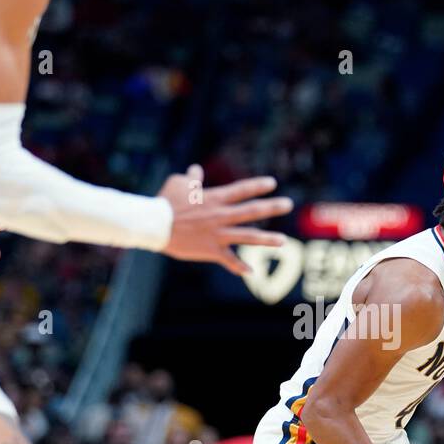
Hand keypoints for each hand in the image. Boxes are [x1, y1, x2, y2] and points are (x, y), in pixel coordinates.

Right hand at [158, 164, 291, 275]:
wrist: (155, 226)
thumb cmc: (165, 202)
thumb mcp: (178, 184)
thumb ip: (191, 179)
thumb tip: (196, 171)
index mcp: (215, 199)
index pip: (241, 190)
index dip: (257, 186)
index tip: (273, 183)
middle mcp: (221, 216)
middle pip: (252, 211)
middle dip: (272, 207)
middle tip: (288, 204)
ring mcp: (218, 234)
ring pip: (247, 236)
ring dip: (266, 239)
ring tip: (283, 241)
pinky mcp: (211, 250)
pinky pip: (228, 260)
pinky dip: (239, 268)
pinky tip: (252, 273)